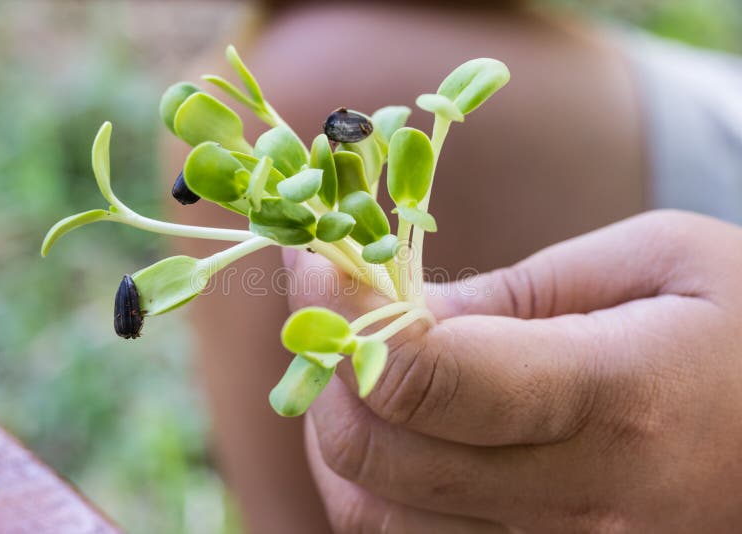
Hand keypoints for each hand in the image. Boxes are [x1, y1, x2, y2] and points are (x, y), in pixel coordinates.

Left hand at [284, 210, 741, 532]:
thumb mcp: (659, 263)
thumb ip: (517, 294)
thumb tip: (397, 309)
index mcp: (613, 399)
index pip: (423, 379)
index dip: (342, 312)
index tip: (317, 258)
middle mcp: (581, 505)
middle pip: (376, 455)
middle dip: (326, 369)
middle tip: (332, 304)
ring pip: (374, 518)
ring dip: (339, 432)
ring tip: (360, 364)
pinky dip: (377, 489)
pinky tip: (401, 433)